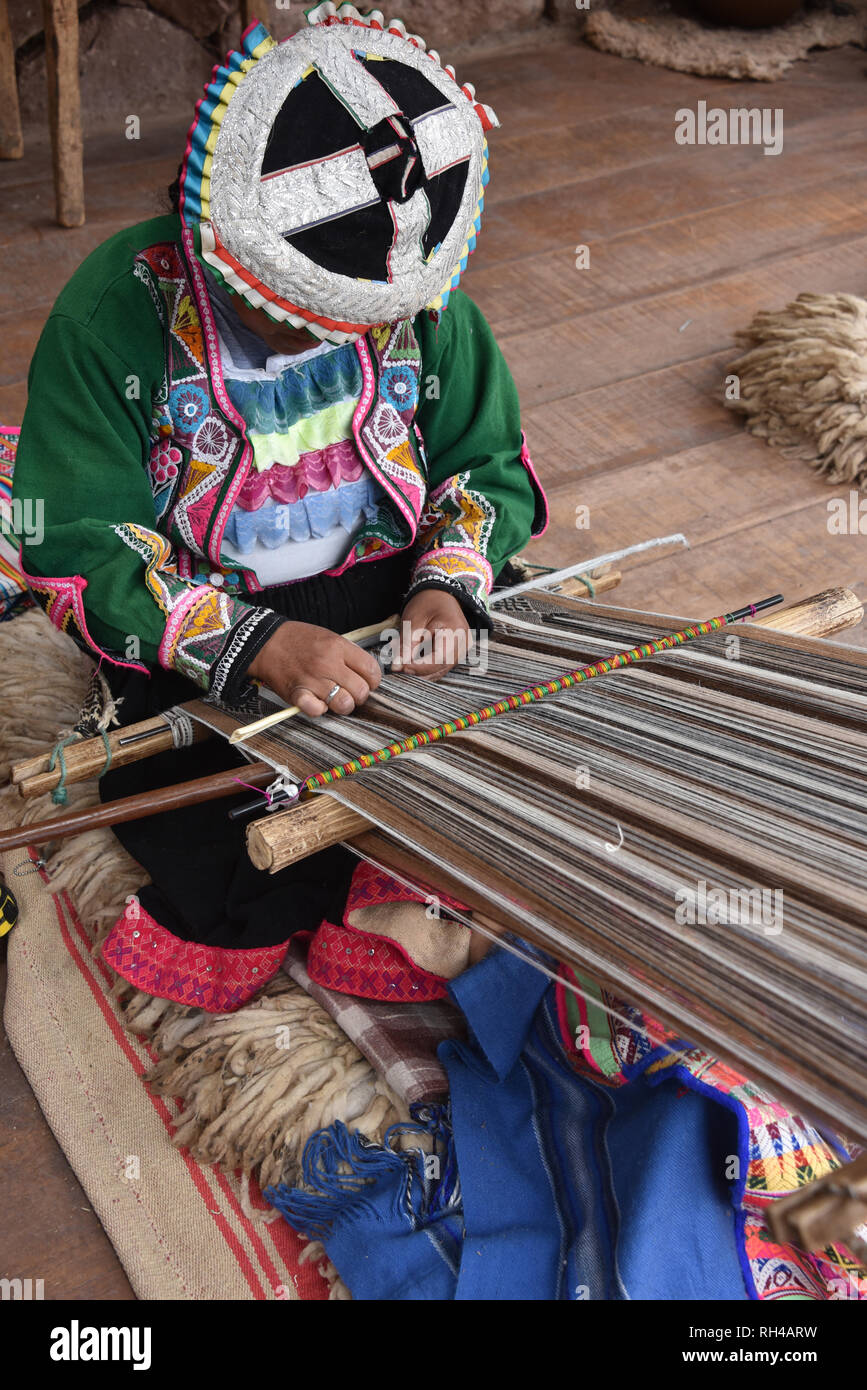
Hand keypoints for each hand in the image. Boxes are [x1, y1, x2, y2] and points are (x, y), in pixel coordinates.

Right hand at [247, 621, 382, 717]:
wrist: (267, 642)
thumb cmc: (299, 641)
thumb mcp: (329, 637)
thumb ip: (349, 655)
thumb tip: (368, 675)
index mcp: (339, 647)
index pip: (372, 670)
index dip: (373, 680)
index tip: (367, 682)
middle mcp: (328, 663)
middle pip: (361, 691)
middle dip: (359, 696)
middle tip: (350, 692)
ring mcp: (313, 680)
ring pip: (344, 704)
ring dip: (342, 705)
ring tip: (335, 699)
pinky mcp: (297, 693)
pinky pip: (317, 711)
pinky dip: (320, 710)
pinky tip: (317, 702)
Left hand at [393, 589, 471, 677]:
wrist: (439, 595)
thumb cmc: (427, 603)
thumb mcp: (412, 621)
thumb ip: (405, 645)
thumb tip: (397, 667)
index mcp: (455, 631)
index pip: (440, 658)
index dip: (420, 667)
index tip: (401, 667)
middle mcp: (463, 643)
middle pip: (440, 667)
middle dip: (418, 670)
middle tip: (398, 665)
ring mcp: (461, 650)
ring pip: (439, 670)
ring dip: (420, 671)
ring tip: (403, 658)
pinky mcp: (455, 653)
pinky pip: (440, 667)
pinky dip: (425, 667)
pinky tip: (412, 659)